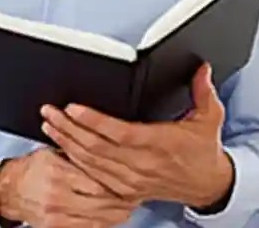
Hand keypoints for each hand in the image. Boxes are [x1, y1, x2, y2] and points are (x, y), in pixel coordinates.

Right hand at [0, 148, 139, 226]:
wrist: (10, 190)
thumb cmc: (33, 169)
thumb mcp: (53, 153)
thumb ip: (77, 154)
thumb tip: (105, 149)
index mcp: (58, 172)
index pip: (96, 180)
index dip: (116, 183)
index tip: (129, 181)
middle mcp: (57, 195)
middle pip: (100, 202)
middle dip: (121, 202)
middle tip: (134, 197)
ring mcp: (56, 214)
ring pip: (97, 219)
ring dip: (116, 215)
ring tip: (128, 209)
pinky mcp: (55, 227)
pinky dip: (102, 224)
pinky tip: (111, 219)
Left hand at [40, 63, 235, 210]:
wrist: (207, 185)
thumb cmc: (203, 151)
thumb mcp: (209, 118)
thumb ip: (203, 91)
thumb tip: (202, 68)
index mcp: (160, 143)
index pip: (120, 133)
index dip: (94, 121)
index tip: (73, 107)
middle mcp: (143, 164)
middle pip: (97, 147)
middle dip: (69, 128)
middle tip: (50, 111)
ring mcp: (132, 180)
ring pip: (91, 162)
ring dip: (67, 143)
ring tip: (50, 124)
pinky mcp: (126, 190)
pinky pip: (94, 176)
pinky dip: (75, 161)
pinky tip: (62, 147)